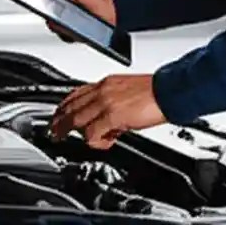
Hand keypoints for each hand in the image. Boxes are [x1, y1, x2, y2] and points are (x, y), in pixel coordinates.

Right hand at [38, 0, 116, 42]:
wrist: (114, 10)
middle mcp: (59, 8)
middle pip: (43, 13)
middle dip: (48, 12)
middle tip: (59, 7)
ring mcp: (64, 22)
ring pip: (52, 26)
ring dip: (59, 23)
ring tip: (71, 18)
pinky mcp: (70, 34)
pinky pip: (62, 36)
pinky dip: (67, 33)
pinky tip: (75, 27)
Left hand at [49, 74, 165, 147]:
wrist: (170, 90)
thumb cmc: (157, 92)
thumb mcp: (129, 91)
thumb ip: (114, 102)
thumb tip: (109, 119)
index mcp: (107, 83)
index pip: (76, 93)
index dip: (64, 106)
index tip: (59, 115)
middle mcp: (103, 90)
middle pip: (70, 107)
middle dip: (59, 122)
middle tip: (55, 133)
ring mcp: (106, 103)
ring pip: (77, 120)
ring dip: (76, 133)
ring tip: (80, 141)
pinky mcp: (113, 116)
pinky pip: (93, 133)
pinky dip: (97, 141)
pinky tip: (106, 142)